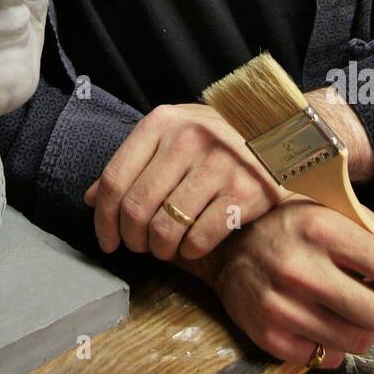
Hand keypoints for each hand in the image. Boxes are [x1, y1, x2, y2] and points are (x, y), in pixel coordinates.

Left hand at [82, 102, 288, 260]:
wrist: (284, 138)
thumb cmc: (217, 143)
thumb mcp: (173, 137)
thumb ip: (133, 164)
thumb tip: (89, 198)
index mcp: (162, 122)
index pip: (113, 179)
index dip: (103, 219)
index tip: (108, 241)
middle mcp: (188, 138)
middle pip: (136, 207)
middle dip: (132, 239)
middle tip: (140, 247)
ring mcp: (219, 164)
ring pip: (165, 228)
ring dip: (160, 249)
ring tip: (166, 247)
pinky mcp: (246, 191)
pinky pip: (199, 239)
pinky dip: (190, 251)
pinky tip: (194, 245)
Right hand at [211, 196, 373, 368]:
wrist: (224, 245)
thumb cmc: (293, 225)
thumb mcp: (342, 218)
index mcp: (323, 228)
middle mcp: (300, 267)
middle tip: (373, 294)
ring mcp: (281, 304)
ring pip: (358, 343)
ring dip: (361, 328)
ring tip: (341, 304)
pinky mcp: (268, 335)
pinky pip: (327, 360)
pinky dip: (332, 346)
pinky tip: (317, 318)